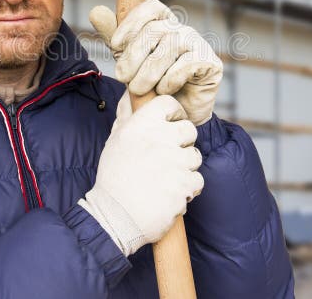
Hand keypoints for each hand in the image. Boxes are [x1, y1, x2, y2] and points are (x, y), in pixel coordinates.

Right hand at [78, 95, 203, 256]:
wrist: (115, 217)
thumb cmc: (113, 178)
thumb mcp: (116, 140)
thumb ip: (128, 115)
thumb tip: (131, 93)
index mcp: (141, 125)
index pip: (169, 103)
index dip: (174, 113)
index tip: (171, 123)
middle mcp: (160, 139)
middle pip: (189, 129)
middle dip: (182, 142)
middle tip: (167, 156)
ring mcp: (175, 162)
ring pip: (195, 156)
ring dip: (184, 167)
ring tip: (165, 178)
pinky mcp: (185, 185)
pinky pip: (198, 180)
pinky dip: (187, 188)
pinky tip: (170, 192)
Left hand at [90, 0, 222, 124]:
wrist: (176, 115)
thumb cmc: (153, 86)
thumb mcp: (129, 62)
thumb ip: (115, 39)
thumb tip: (95, 11)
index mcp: (164, 24)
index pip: (150, 7)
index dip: (132, 22)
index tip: (116, 44)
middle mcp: (182, 30)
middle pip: (155, 30)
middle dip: (134, 55)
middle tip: (122, 77)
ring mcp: (198, 44)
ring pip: (169, 48)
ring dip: (148, 72)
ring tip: (138, 89)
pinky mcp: (210, 63)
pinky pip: (186, 65)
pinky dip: (169, 80)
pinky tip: (163, 91)